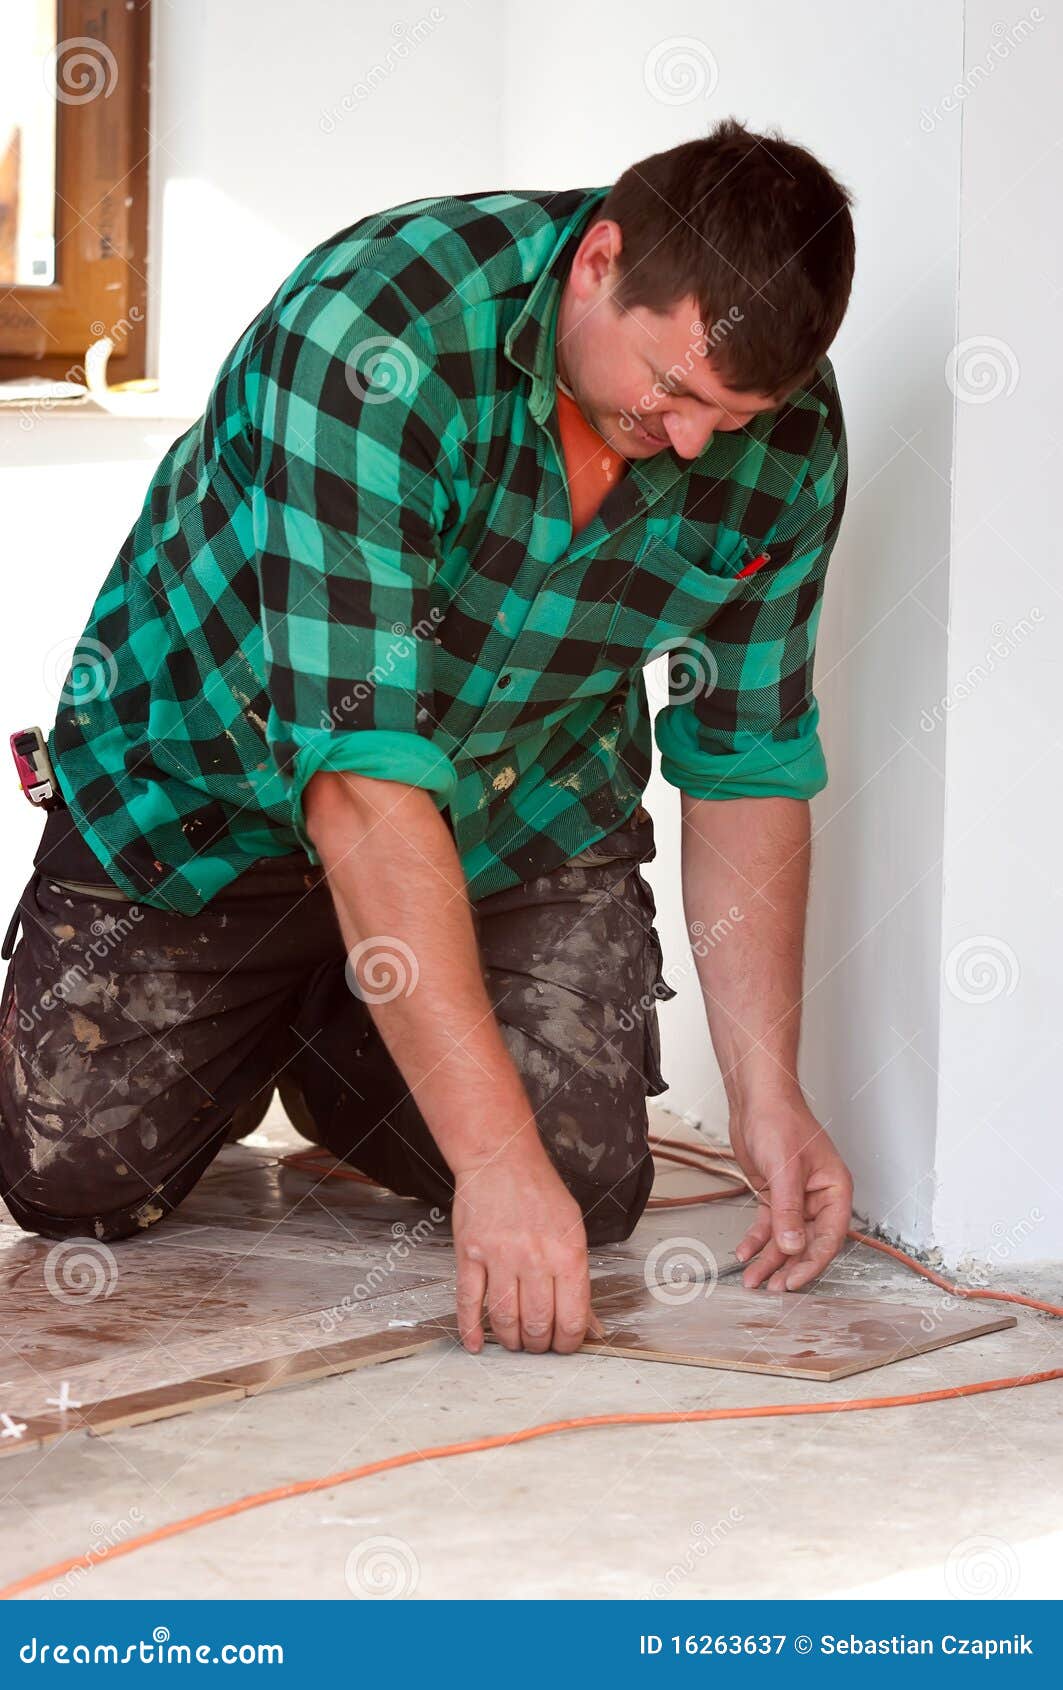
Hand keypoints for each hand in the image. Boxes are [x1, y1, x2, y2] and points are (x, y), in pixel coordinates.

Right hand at [451, 1143, 597, 1354]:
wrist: (501, 1158)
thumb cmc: (540, 1192)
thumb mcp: (573, 1230)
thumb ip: (580, 1279)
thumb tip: (591, 1324)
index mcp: (568, 1254)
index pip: (572, 1318)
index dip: (569, 1343)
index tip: (564, 1345)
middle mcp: (535, 1258)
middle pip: (538, 1324)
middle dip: (539, 1344)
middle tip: (538, 1344)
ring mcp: (500, 1256)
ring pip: (504, 1319)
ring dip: (510, 1340)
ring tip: (514, 1341)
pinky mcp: (470, 1254)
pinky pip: (468, 1301)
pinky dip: (470, 1328)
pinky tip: (475, 1344)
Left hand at [729, 1096, 852, 1291]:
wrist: (755, 1101)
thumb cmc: (781, 1120)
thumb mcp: (786, 1168)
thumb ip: (789, 1210)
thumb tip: (793, 1245)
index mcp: (835, 1189)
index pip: (829, 1237)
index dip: (812, 1262)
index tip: (794, 1281)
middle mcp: (819, 1198)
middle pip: (807, 1242)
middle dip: (788, 1266)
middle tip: (772, 1288)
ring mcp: (797, 1198)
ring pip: (786, 1238)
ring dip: (770, 1259)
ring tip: (753, 1279)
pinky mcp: (775, 1196)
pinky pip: (770, 1226)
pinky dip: (757, 1240)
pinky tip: (745, 1254)